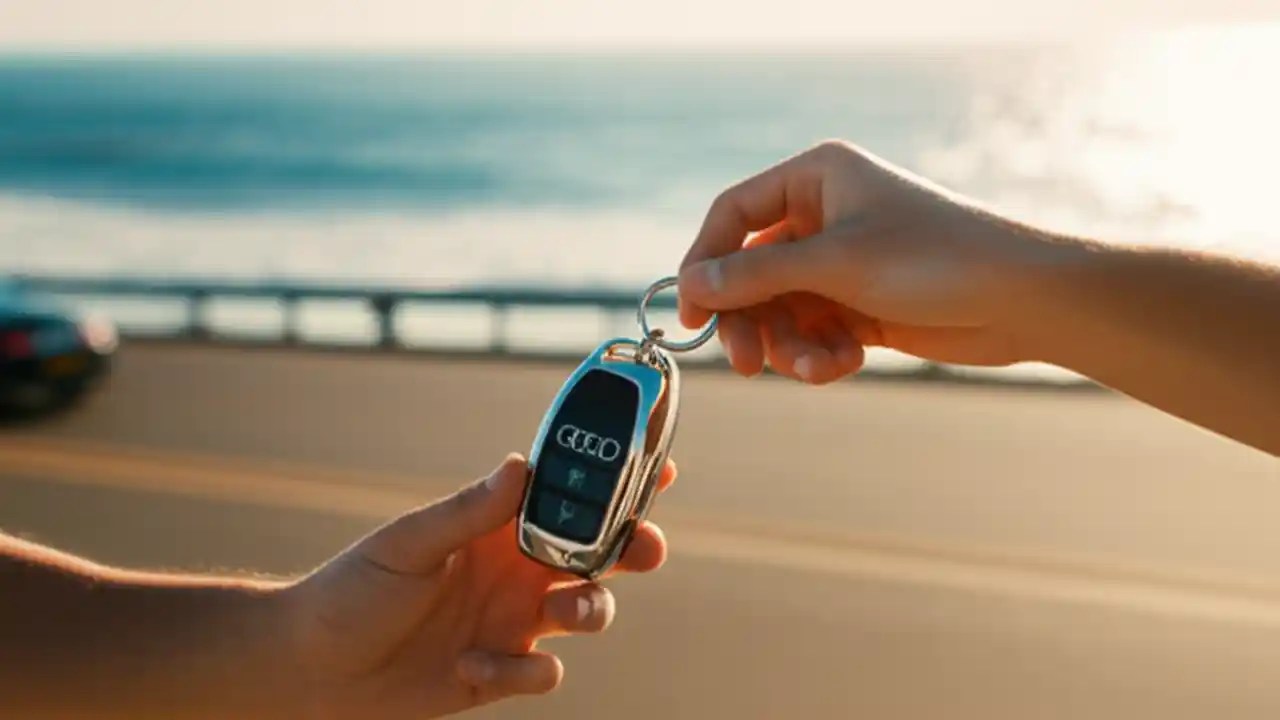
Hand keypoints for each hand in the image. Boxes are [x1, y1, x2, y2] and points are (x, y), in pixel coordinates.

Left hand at [280, 453, 673, 717]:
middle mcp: (516, 570)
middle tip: (646, 549)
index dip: (616, 480)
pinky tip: (471, 664)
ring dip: (592, 610)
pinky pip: (541, 672)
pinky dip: (521, 672)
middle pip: (600, 553)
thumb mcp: (408, 542)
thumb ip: (468, 511)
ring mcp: (512, 621)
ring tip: (563, 613)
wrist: (312, 668)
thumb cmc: (353, 589)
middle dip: (634, 548)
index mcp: (497, 526)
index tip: (660, 467)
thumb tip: (521, 467)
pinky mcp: (500, 671)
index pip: (568, 494)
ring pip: (588, 610)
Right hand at [676, 140, 1074, 383]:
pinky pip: (815, 332)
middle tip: (744, 364)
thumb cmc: (934, 259)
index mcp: (816, 178)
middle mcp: (825, 215)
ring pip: (782, 311)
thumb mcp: (835, 265)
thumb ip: (755, 276)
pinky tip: (845, 364)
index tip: (690, 315)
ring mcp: (843, 262)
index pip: (733, 215)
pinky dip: (821, 354)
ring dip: (790, 346)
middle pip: (751, 272)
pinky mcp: (862, 305)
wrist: (1023, 299)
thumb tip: (687, 287)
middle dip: (750, 320)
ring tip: (818, 368)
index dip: (704, 263)